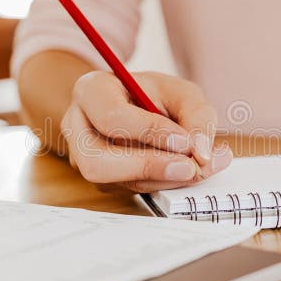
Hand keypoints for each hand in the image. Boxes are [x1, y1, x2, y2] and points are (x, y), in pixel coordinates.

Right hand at [61, 70, 232, 191]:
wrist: (141, 106)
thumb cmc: (157, 95)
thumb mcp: (182, 92)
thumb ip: (198, 117)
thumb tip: (202, 154)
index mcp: (91, 91)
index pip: (112, 117)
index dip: (150, 132)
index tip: (186, 141)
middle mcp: (78, 126)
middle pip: (97, 160)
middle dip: (148, 167)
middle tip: (190, 167)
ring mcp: (83, 157)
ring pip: (115, 182)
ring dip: (162, 179)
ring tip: (199, 168)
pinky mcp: (102, 179)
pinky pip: (130, 189)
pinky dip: (163, 183)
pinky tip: (186, 171)